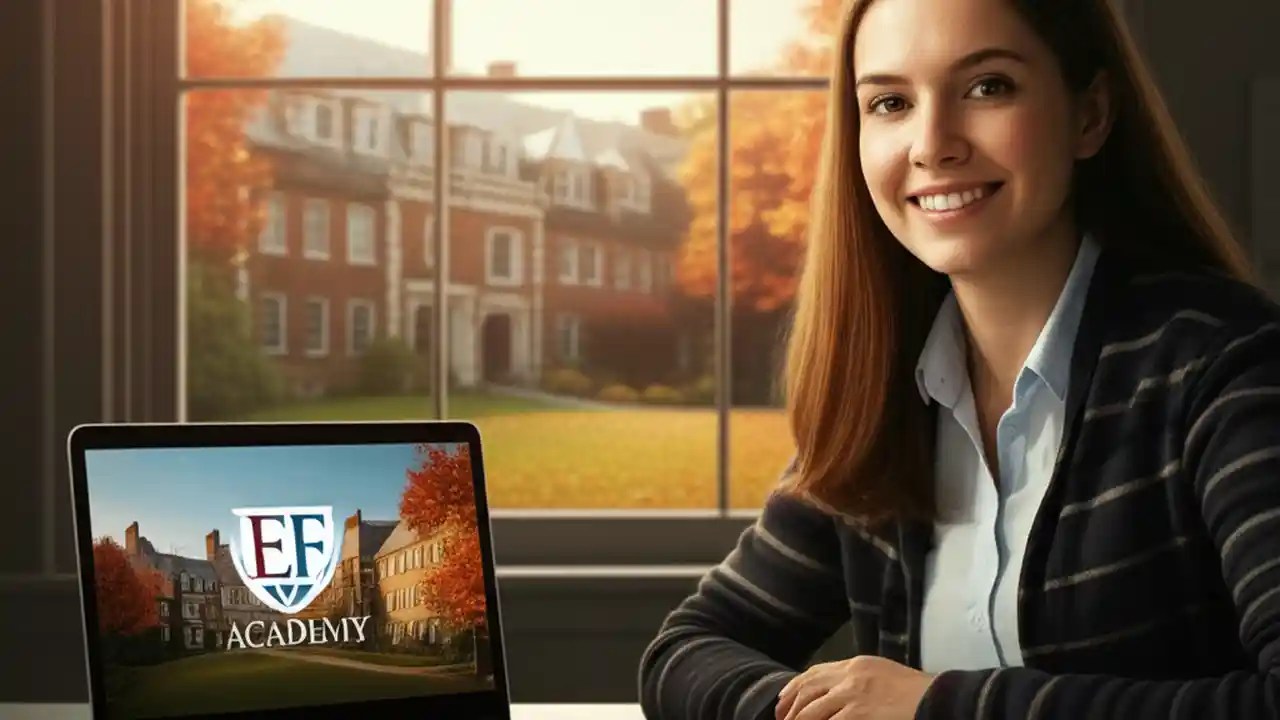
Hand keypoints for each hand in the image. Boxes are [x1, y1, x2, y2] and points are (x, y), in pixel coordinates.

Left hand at [775, 655, 935, 719]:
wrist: (937, 699)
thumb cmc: (916, 693)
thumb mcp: (883, 676)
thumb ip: (860, 681)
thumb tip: (836, 695)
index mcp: (857, 664)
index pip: (816, 672)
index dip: (795, 686)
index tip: (784, 700)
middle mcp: (850, 675)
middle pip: (808, 689)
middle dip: (790, 706)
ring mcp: (853, 694)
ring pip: (812, 710)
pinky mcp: (858, 713)